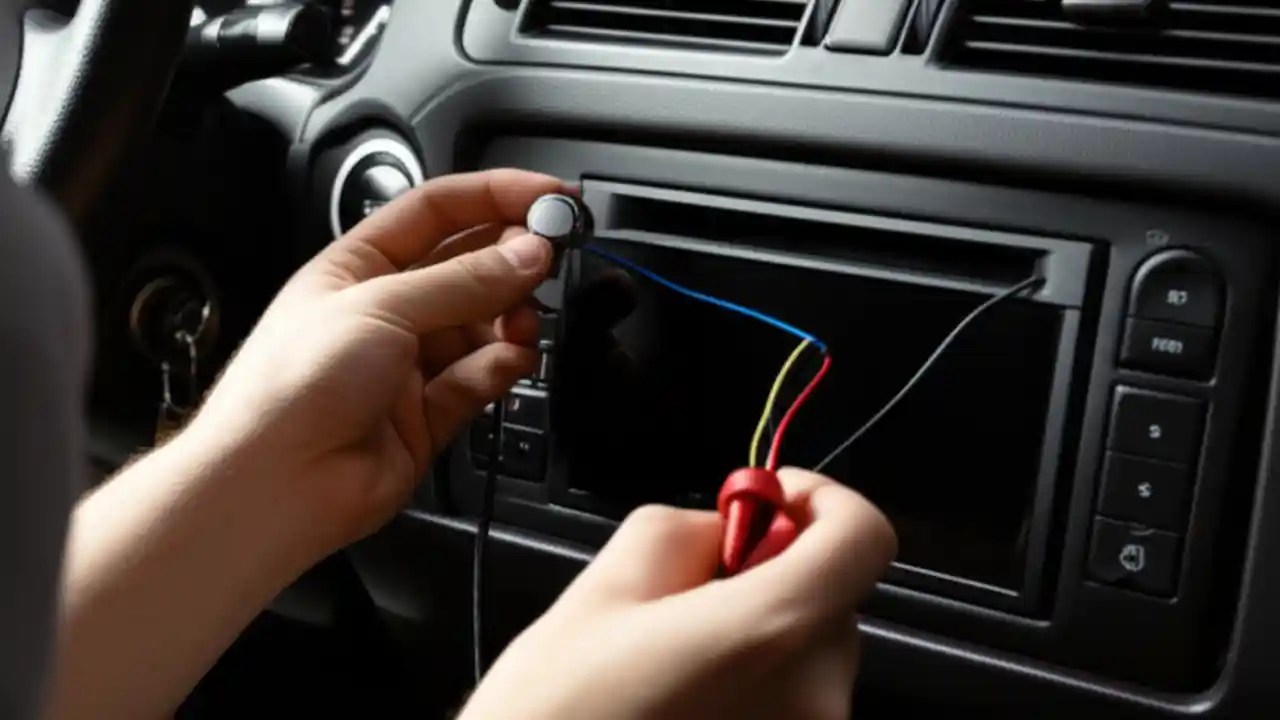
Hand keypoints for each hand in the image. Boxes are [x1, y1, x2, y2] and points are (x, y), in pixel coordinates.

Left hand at [186, 168, 566, 554]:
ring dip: (512, 319)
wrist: (274, 486)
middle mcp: (385, 312)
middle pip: (467, 267)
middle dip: (512, 260)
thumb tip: (528, 253)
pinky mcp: (429, 415)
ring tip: (526, 322)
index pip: (437, 212)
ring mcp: (408, 365)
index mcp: (357, 267)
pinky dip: (501, 367)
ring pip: (482, 326)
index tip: (550, 197)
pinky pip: (480, 378)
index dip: (495, 196)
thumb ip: (464, 280)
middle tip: (552, 259)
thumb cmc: (292, 386)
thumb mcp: (380, 307)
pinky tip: (511, 362)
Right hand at [460, 469, 897, 719]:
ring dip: (758, 640)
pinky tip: (684, 704)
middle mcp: (814, 699)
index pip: (865, 537)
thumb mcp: (603, 586)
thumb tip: (726, 527)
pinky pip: (790, 706)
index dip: (822, 500)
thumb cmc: (553, 715)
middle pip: (830, 600)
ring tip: (672, 665)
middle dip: (769, 579)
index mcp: (773, 632)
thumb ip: (686, 529)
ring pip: (806, 658)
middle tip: (689, 594)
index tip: (772, 501)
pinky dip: (752, 690)